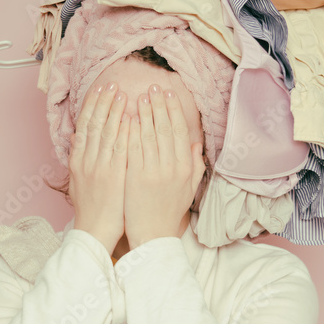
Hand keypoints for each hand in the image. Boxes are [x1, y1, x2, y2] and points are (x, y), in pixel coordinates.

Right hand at [70, 81, 129, 255]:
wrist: (94, 232)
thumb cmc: (92, 209)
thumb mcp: (79, 182)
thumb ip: (83, 159)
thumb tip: (81, 140)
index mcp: (77, 161)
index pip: (84, 126)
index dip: (92, 106)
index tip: (100, 90)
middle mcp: (85, 161)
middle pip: (94, 124)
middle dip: (103, 102)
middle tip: (112, 84)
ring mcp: (98, 168)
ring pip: (106, 133)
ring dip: (114, 111)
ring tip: (123, 93)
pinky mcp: (112, 177)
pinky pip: (119, 149)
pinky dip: (124, 132)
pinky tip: (131, 118)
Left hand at [124, 84, 203, 248]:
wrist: (153, 236)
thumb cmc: (168, 212)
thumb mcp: (188, 189)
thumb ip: (194, 166)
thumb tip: (196, 145)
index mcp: (185, 168)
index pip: (180, 132)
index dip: (174, 111)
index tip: (168, 95)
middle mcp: (171, 167)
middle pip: (165, 129)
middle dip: (159, 105)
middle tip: (153, 87)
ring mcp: (153, 171)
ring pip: (149, 135)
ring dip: (144, 113)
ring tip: (139, 96)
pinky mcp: (136, 177)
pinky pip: (133, 149)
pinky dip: (131, 132)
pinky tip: (127, 117)